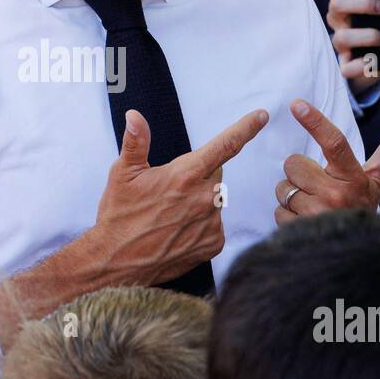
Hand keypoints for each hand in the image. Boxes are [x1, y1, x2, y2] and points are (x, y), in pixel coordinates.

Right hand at [91, 106, 268, 283]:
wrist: (117, 263)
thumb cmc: (119, 216)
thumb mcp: (122, 174)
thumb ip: (136, 141)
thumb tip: (135, 116)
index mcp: (186, 174)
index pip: (225, 145)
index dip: (246, 128)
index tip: (262, 116)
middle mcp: (205, 198)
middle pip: (215, 173)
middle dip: (198, 175)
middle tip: (169, 189)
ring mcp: (212, 223)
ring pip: (214, 200)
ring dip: (198, 201)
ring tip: (168, 215)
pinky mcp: (214, 244)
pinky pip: (214, 225)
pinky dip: (200, 225)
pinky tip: (177, 231)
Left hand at [274, 99, 379, 223]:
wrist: (359, 249)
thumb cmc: (361, 206)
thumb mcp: (376, 180)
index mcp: (353, 177)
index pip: (335, 143)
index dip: (316, 122)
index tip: (297, 104)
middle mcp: (336, 195)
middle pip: (294, 164)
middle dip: (299, 173)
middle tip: (316, 186)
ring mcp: (317, 214)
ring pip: (283, 189)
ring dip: (292, 195)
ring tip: (312, 205)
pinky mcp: (299, 231)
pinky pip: (278, 212)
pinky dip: (286, 215)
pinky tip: (304, 220)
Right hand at [326, 0, 379, 96]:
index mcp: (348, 0)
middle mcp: (340, 20)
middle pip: (336, 5)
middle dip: (360, 4)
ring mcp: (342, 43)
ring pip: (341, 37)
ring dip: (364, 36)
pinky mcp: (349, 64)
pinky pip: (346, 68)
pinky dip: (361, 65)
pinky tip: (375, 61)